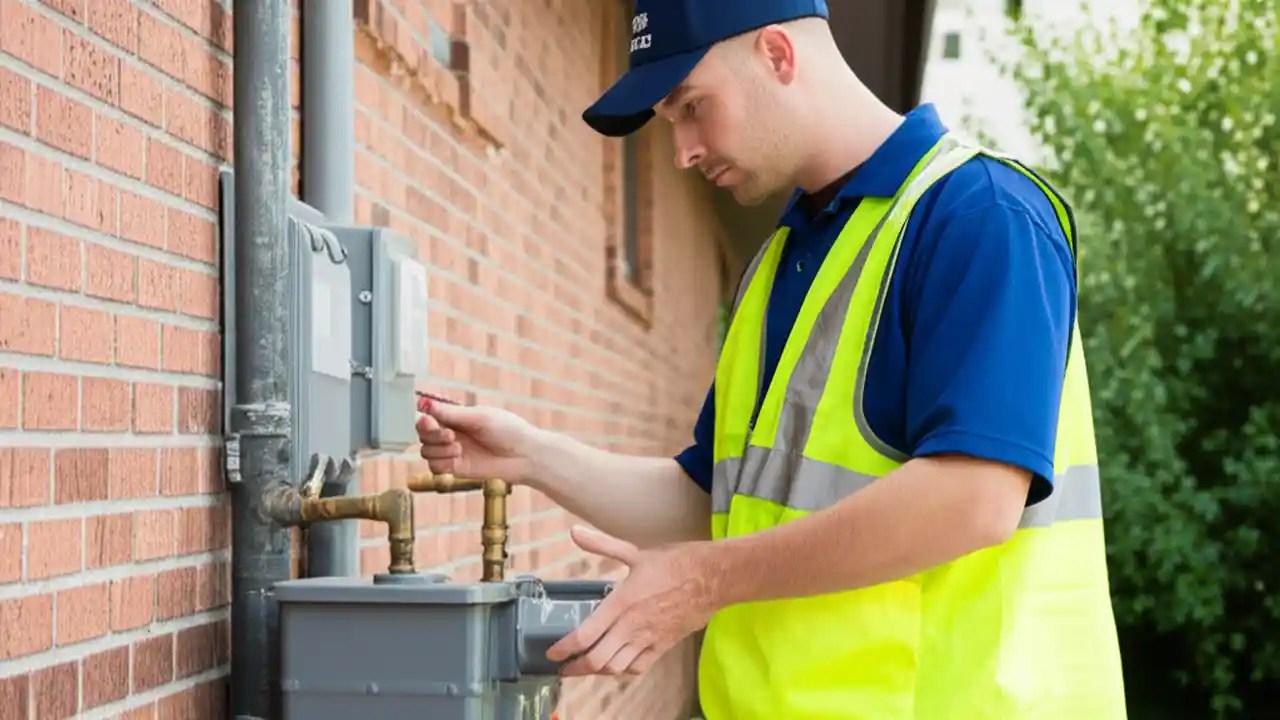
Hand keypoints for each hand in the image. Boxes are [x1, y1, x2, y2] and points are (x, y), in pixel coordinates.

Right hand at [415, 397, 541, 482]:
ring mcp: (453, 451)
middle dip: (431, 435)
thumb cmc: (508, 430)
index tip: (430, 421)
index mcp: (458, 416)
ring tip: (459, 449)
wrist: (524, 456)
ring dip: (438, 450)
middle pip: (423, 434)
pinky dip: (442, 463)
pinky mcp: (457, 468)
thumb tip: (427, 404)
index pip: (429, 415)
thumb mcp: (480, 417)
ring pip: (426, 451)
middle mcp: (453, 433)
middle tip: (451, 436)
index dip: (424, 419)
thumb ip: (452, 413)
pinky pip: (435, 467)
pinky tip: (458, 459)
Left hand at [546, 525, 720, 676]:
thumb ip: (602, 545)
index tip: (552, 653)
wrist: (711, 578)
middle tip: (563, 667)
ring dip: (597, 671)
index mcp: (621, 603)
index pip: (585, 635)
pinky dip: (623, 670)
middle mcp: (632, 626)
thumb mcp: (635, 552)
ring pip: (615, 668)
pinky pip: (638, 668)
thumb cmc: (675, 563)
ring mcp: (648, 639)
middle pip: (596, 660)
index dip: (564, 649)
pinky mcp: (663, 646)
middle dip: (575, 668)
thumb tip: (575, 532)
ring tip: (585, 667)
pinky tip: (617, 663)